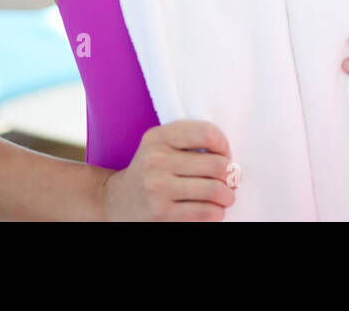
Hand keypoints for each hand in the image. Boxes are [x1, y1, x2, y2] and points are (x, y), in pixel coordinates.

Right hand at [100, 119, 237, 220]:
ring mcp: (158, 189)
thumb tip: (229, 160)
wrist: (116, 201)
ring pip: (214, 190)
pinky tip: (214, 210)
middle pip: (216, 165)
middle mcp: (156, 161)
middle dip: (231, 175)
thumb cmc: (150, 170)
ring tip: (226, 196)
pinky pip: (205, 213)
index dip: (224, 145)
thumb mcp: (160, 145)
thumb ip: (191, 140)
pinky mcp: (162, 214)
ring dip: (228, 195)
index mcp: (158, 137)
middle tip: (230, 180)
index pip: (207, 134)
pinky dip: (218, 213)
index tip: (224, 155)